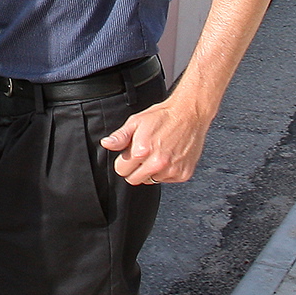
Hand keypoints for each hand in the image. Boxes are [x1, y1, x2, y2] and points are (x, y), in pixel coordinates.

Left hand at [99, 87, 213, 185]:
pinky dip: (167, 171)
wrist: (189, 114)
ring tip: (159, 152)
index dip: (124, 161)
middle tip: (144, 154)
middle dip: (135, 169)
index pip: (121, 170)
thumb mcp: (136, 122)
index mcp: (142, 152)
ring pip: (151, 180)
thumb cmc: (163, 116)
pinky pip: (167, 179)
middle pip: (134, 180)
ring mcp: (171, 171)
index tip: (131, 154)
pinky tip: (170, 156)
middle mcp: (157, 164)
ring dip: (152, 170)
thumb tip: (106, 144)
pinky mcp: (183, 174)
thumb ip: (120, 137)